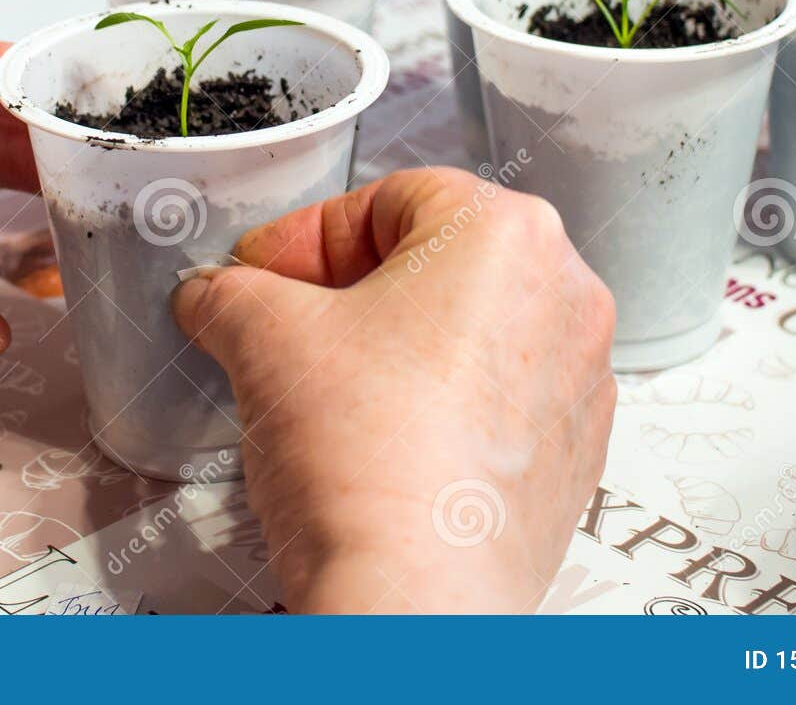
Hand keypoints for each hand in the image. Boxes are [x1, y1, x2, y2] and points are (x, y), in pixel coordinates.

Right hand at [171, 167, 615, 613]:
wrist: (413, 599)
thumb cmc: (367, 456)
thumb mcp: (264, 337)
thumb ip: (232, 292)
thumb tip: (215, 294)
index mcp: (509, 233)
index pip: (390, 197)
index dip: (307, 234)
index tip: (260, 272)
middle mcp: (566, 295)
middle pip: (439, 259)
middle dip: (350, 288)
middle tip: (284, 322)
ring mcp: (581, 380)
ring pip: (472, 330)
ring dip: (396, 346)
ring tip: (326, 389)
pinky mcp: (573, 456)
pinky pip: (498, 400)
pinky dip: (441, 405)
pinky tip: (381, 442)